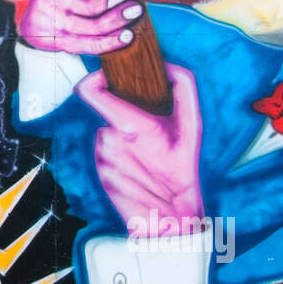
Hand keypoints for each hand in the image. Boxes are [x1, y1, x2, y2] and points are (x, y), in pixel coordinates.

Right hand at [18, 0, 147, 54]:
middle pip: (86, 6)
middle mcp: (48, 2)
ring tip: (133, 12)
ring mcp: (56, 25)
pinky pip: (90, 45)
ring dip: (117, 20)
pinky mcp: (62, 43)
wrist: (36, 19)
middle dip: (110, 2)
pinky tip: (126, 36)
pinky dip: (111, 42)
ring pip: (92, 27)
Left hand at [77, 64, 204, 233]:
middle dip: (123, 107)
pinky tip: (137, 162)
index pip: (89, 91)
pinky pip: (107, 147)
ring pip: (109, 128)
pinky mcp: (99, 167)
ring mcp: (102, 154)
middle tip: (143, 119)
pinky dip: (120, 149)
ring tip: (145, 150)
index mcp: (131, 125)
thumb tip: (167, 65)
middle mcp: (110, 139)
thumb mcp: (193, 126)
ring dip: (124, 133)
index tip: (110, 77)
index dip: (95, 78)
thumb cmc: (182, 170)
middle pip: (106, 108)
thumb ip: (183, 87)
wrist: (170, 218)